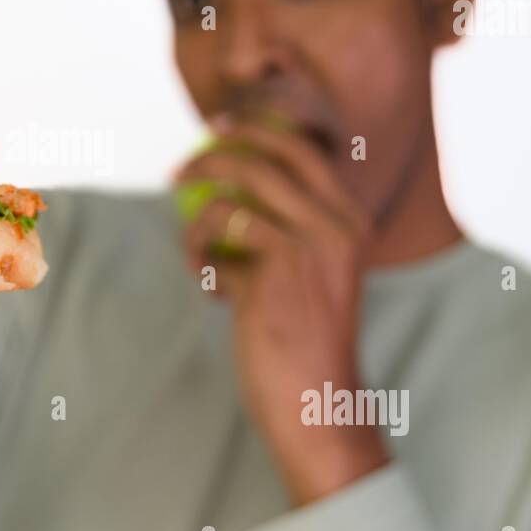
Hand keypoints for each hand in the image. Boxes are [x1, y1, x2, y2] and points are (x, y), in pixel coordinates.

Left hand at [176, 112, 385, 504]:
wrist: (318, 403)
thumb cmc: (307, 340)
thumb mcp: (313, 274)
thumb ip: (290, 229)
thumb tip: (233, 188)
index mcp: (351, 221)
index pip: (303, 149)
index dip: (256, 130)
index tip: (219, 127)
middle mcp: (335, 226)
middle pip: (261, 160)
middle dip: (210, 157)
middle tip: (178, 171)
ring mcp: (304, 249)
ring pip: (228, 200)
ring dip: (197, 224)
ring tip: (198, 256)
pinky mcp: (269, 277)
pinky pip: (212, 246)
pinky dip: (201, 263)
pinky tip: (212, 291)